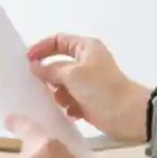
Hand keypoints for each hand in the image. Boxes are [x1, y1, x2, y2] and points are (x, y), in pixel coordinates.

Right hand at [27, 33, 152, 142]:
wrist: (129, 115)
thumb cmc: (101, 88)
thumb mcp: (73, 75)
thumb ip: (51, 69)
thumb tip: (35, 66)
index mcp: (85, 48)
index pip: (58, 41)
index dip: (42, 48)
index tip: (28, 60)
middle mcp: (86, 62)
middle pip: (58, 64)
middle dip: (48, 76)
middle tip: (37, 85)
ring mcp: (87, 82)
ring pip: (62, 84)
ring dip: (58, 93)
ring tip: (61, 102)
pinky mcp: (88, 100)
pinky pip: (69, 100)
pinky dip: (67, 105)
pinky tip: (71, 112)